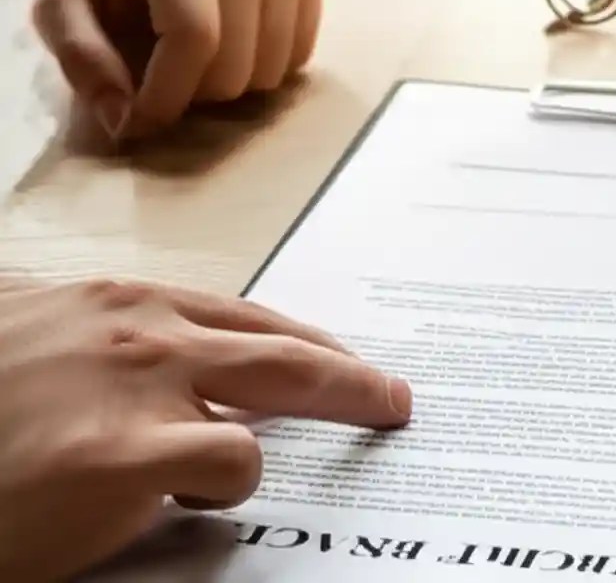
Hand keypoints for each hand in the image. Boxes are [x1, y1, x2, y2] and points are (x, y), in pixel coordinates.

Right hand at [0, 276, 410, 580]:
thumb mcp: (32, 333)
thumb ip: (103, 332)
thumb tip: (174, 343)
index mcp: (119, 300)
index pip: (248, 316)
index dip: (307, 343)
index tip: (347, 361)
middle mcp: (140, 330)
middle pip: (287, 352)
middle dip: (353, 380)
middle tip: (395, 400)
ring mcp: (136, 388)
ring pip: (270, 406)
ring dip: (277, 447)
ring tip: (244, 474)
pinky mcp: (123, 458)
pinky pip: (231, 469)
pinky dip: (226, 489)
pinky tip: (184, 500)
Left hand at [32, 0, 322, 141]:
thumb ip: (80, 56)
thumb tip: (124, 120)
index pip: (195, 38)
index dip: (168, 96)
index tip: (139, 122)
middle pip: (235, 68)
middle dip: (194, 93)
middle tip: (165, 71)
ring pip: (271, 74)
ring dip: (229, 84)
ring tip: (199, 55)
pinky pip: (297, 60)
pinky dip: (262, 68)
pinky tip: (235, 40)